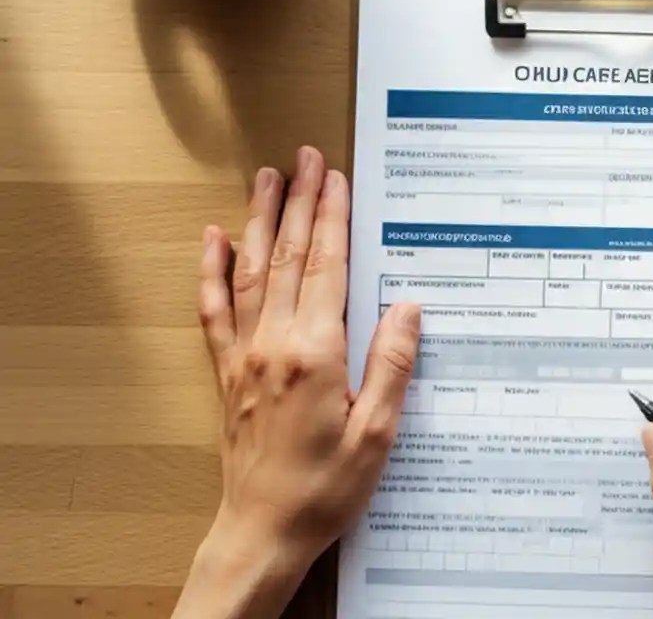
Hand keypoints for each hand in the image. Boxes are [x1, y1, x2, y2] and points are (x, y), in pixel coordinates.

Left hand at [173, 147, 421, 618]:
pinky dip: (211, 271)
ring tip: (266, 178)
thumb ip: (391, 365)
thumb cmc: (325, 488)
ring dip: (258, 220)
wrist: (262, 530)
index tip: (335, 177)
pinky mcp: (227, 373)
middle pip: (288, 257)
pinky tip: (212, 239)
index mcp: (316, 353)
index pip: (326, 268)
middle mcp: (274, 344)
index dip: (332, 218)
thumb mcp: (378, 433)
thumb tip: (406, 308)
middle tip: (304, 157)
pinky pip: (214, 311)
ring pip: (249, 272)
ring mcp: (245, 356)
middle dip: (298, 202)